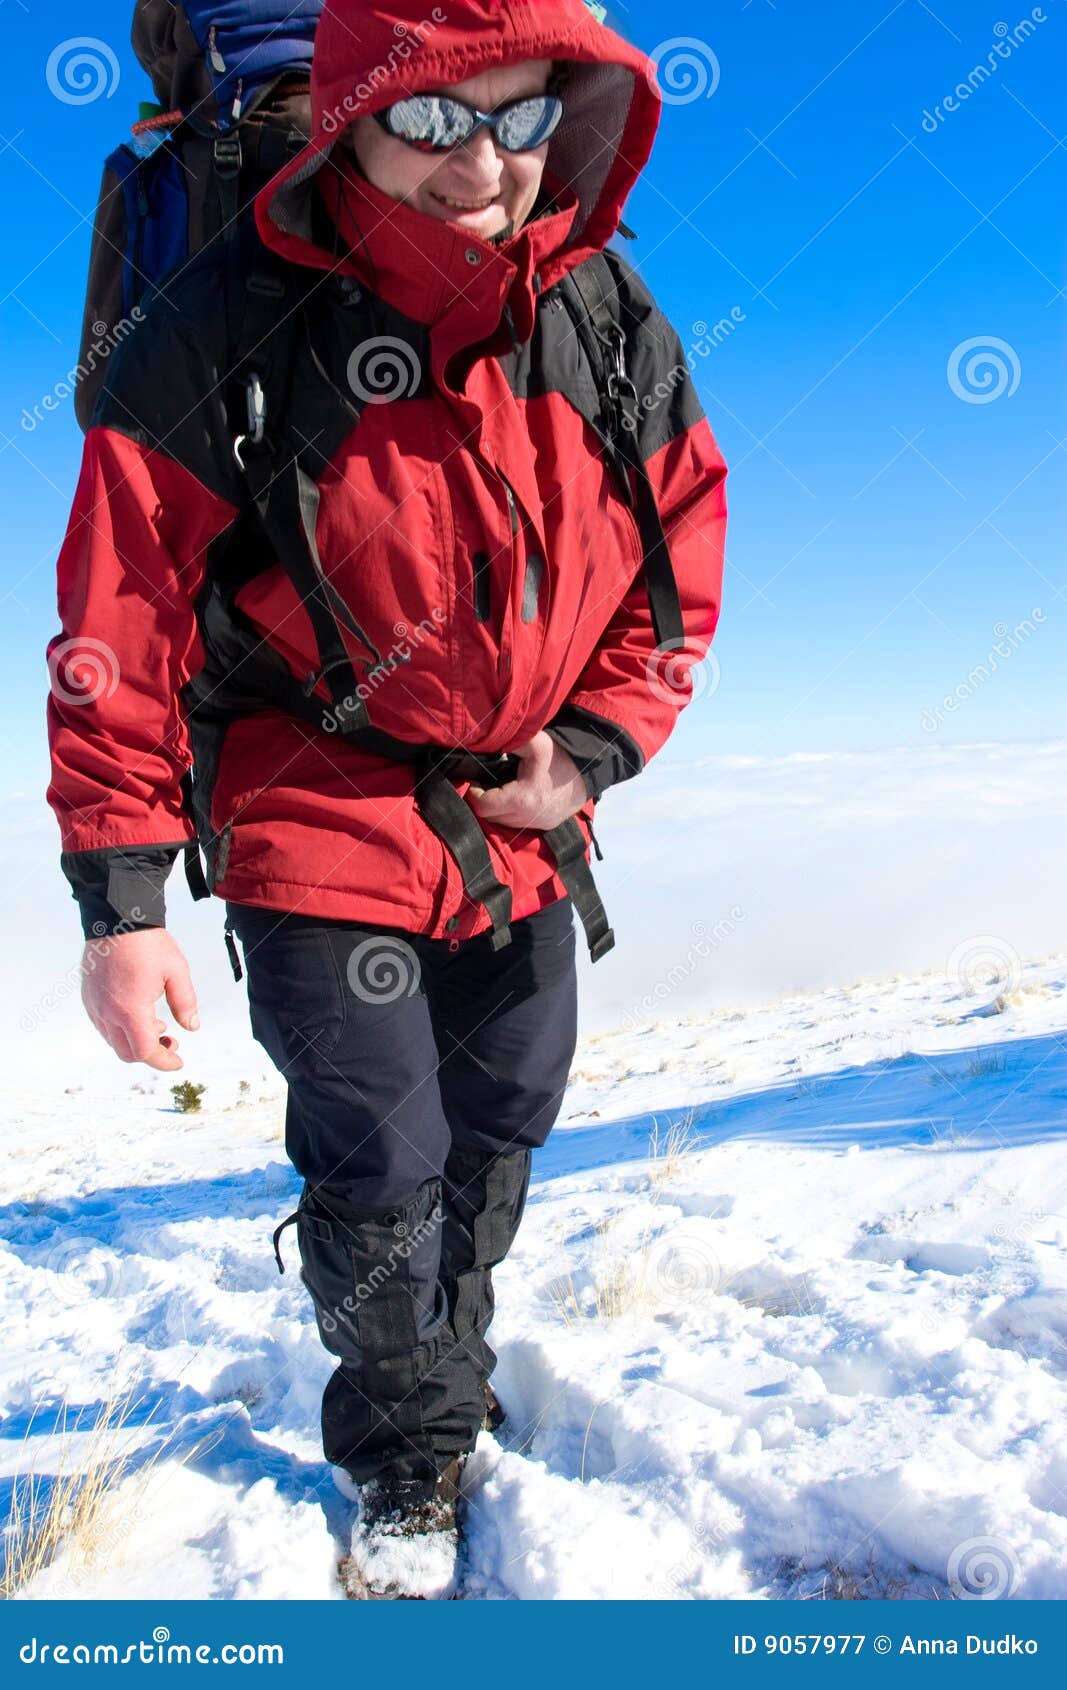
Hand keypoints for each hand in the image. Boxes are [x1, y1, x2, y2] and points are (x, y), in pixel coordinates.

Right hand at [81, 928, 199, 1070]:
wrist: (116, 918)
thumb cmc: (148, 943)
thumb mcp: (176, 972)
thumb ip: (185, 1003)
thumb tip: (191, 1027)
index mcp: (130, 1010)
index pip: (145, 1052)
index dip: (164, 1062)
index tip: (178, 1061)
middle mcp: (107, 1013)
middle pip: (127, 1053)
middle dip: (151, 1054)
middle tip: (171, 1042)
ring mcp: (94, 1005)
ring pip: (113, 1041)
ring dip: (135, 1041)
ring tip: (157, 1025)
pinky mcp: (88, 997)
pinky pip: (103, 1025)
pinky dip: (121, 1029)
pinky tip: (138, 1013)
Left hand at [467, 731, 587, 831]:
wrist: (586, 775)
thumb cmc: (559, 759)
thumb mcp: (538, 744)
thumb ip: (515, 741)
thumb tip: (493, 740)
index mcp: (522, 799)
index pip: (483, 806)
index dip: (475, 793)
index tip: (476, 781)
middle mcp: (526, 817)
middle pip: (490, 817)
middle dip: (485, 801)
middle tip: (485, 784)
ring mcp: (534, 825)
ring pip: (503, 823)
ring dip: (497, 809)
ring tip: (498, 790)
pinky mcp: (542, 827)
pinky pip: (517, 825)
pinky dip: (510, 814)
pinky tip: (513, 798)